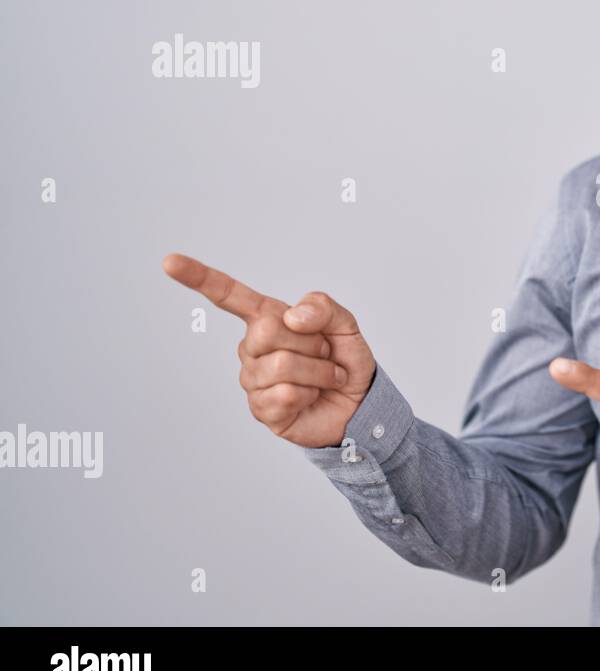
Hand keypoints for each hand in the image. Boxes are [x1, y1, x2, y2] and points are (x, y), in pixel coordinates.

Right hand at [162, 253, 375, 448]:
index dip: (199, 278)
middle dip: (309, 341)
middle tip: (324, 352)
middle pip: (266, 331)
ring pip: (282, 366)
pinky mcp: (260, 409)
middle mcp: (252, 347)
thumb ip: (323, 307)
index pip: (229, 296)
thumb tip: (291, 316)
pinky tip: (311, 397)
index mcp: (267, 318)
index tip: (169, 261)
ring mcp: (253, 380)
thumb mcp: (344, 324)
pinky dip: (310, 394)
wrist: (359, 402)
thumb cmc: (344, 359)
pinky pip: (285, 395)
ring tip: (323, 377)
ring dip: (317, 371)